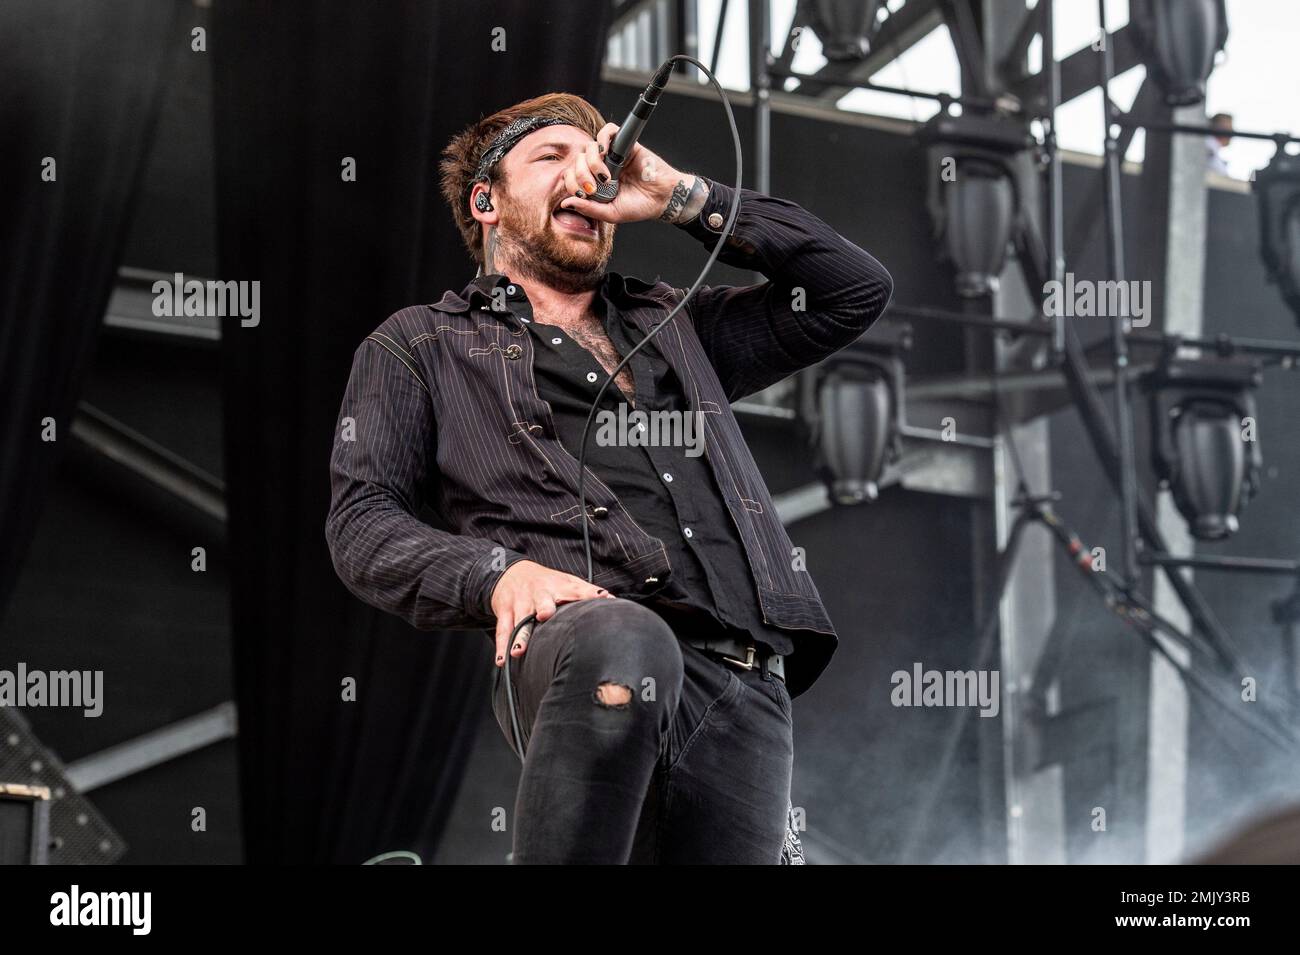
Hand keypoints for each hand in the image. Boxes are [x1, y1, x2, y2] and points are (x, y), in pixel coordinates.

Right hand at [489, 560, 614, 666]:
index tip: (601, 599)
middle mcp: (539, 593)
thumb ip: (588, 592)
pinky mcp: (505, 610)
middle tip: (545, 615)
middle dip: (543, 607)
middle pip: (542, 600)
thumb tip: (613, 600)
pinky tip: (503, 660)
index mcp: (559, 586)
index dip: (588, 594)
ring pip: (519, 619)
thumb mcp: (567, 582)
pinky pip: (502, 629)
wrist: (510, 572)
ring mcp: (521, 602)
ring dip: (519, 635)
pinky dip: (502, 646)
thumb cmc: (547, 583)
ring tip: (519, 651)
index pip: (576, 590)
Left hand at [558, 122, 694, 225]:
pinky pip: (607, 131)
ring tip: (606, 177)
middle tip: (594, 188)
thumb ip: (589, 209)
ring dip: (592, 162)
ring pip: (589, 147)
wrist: (662, 199)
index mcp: (595, 182)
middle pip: (578, 160)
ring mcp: (612, 154)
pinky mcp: (624, 144)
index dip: (572, 183)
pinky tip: (606, 154)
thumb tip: (565, 203)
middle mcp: (601, 166)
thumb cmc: (639, 207)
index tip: (585, 195)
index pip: (572, 175)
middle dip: (581, 175)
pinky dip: (602, 139)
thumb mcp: (610, 213)